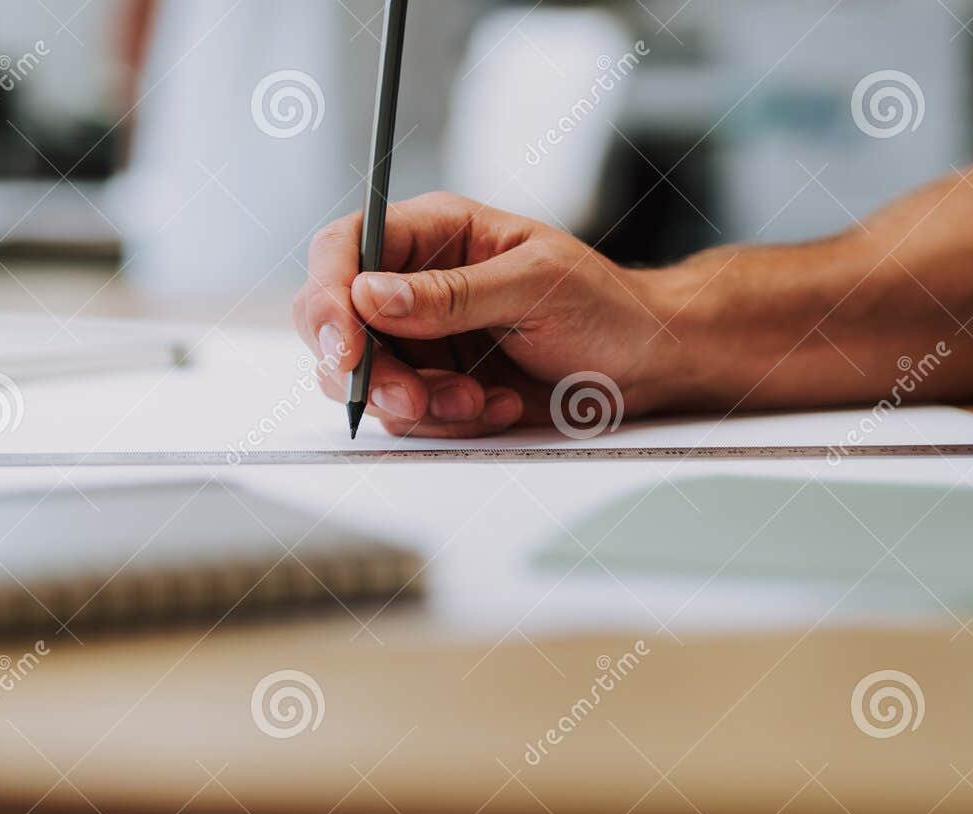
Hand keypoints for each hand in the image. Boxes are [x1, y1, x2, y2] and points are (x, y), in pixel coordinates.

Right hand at [292, 193, 671, 436]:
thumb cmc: (604, 305)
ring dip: (419, 403)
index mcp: (436, 232)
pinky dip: (449, 421)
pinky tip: (498, 404)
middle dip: (368, 369)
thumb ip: (451, 293)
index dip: (329, 294)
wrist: (643, 363)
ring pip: (367, 380)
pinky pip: (407, 415)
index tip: (346, 346)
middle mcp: (415, 283)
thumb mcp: (535, 285)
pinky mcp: (435, 385)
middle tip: (411, 398)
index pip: (346, 246)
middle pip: (336, 321)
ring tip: (481, 398)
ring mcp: (421, 339)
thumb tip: (371, 294)